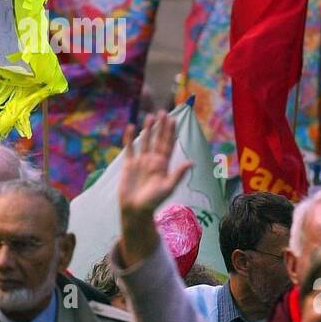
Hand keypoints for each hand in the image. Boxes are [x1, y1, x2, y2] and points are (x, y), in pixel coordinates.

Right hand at [117, 112, 191, 266]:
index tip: (173, 119)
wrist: (135, 210)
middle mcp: (152, 160)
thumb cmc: (153, 201)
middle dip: (160, 126)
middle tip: (162, 112)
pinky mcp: (128, 164)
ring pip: (144, 141)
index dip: (170, 132)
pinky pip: (129, 148)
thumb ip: (178, 174)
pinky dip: (129, 138)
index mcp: (163, 164)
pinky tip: (131, 127)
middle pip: (157, 139)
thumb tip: (191, 162)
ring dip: (147, 129)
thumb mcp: (168, 187)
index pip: (168, 144)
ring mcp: (140, 161)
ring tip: (149, 116)